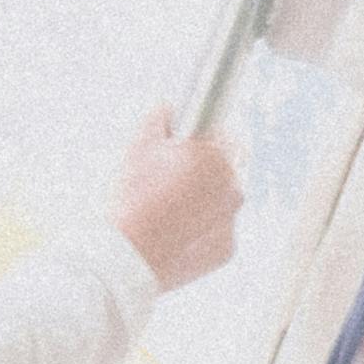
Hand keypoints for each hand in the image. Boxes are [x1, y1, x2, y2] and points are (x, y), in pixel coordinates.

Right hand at [111, 107, 242, 288]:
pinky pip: (218, 230)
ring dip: (206, 199)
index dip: (209, 138)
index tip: (196, 143)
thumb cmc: (133, 198)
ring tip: (172, 207)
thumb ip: (159, 117)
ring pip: (224, 201)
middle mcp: (235, 188)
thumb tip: (168, 107)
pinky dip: (202, 229)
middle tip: (178, 175)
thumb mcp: (139, 147)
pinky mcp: (227, 249)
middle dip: (209, 169)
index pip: (229, 135)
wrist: (128, 256)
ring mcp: (233, 221)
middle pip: (229, 169)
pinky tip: (176, 231)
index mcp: (218, 157)